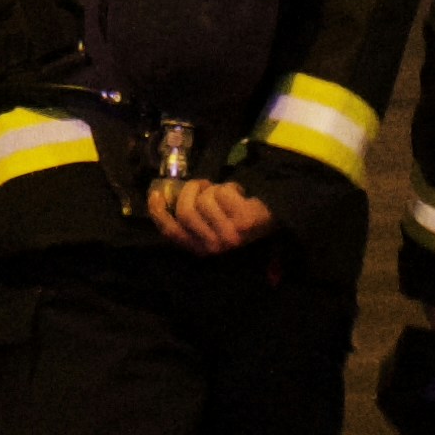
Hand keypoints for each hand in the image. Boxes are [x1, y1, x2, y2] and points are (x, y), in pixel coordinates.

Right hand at [144, 176, 271, 254]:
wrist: (277, 226)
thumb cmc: (243, 228)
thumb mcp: (215, 230)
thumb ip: (191, 222)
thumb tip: (159, 195)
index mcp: (201, 250)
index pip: (171, 232)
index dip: (158, 212)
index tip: (156, 193)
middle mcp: (213, 247)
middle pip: (185, 211)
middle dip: (191, 190)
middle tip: (201, 184)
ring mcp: (229, 235)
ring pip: (204, 199)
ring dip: (215, 189)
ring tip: (225, 193)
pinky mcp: (243, 221)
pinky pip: (222, 193)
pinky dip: (231, 187)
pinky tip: (242, 195)